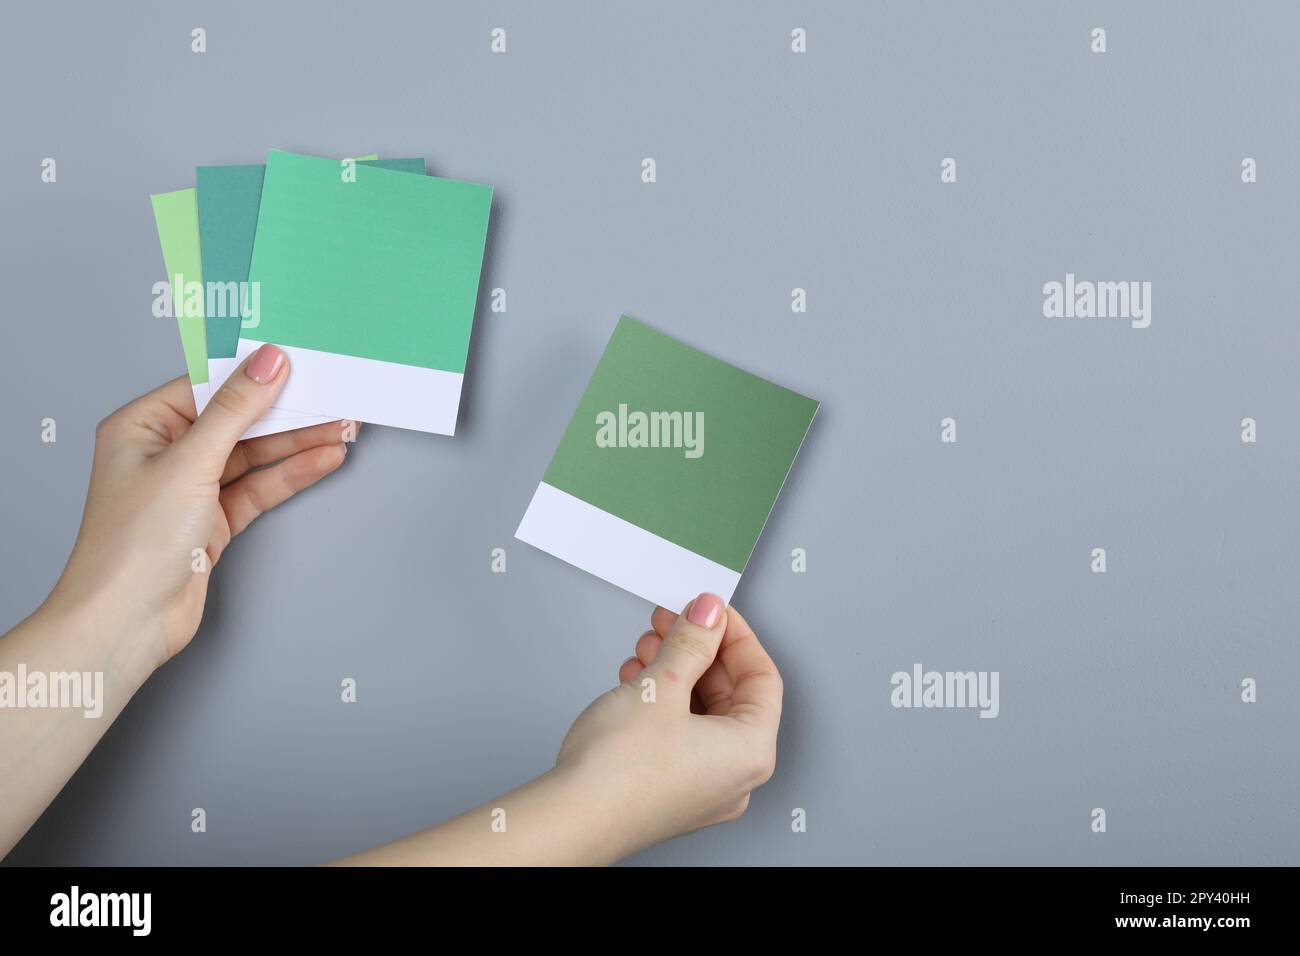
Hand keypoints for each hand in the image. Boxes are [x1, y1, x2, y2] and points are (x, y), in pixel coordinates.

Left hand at [47, 344, 352, 670]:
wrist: (126, 623)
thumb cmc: (131, 546)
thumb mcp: (189, 463)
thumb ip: (235, 410)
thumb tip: (266, 363)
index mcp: (141, 426)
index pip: (207, 386)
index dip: (253, 374)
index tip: (296, 362)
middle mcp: (164, 454)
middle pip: (236, 420)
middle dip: (285, 411)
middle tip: (331, 397)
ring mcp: (190, 488)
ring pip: (254, 455)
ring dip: (297, 443)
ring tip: (340, 428)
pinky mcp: (212, 520)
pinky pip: (259, 487)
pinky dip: (291, 474)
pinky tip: (321, 460)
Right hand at [556, 594, 782, 850]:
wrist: (570, 818)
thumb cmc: (618, 772)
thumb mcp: (664, 686)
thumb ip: (692, 642)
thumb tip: (709, 614)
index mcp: (751, 753)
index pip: (761, 677)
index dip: (734, 635)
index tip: (710, 610)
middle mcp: (733, 777)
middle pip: (729, 694)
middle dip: (697, 651)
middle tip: (672, 622)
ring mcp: (701, 787)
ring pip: (700, 712)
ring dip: (675, 672)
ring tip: (647, 650)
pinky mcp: (670, 790)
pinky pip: (680, 734)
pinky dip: (662, 702)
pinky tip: (636, 680)